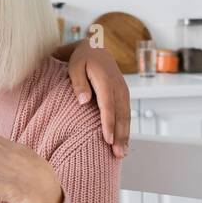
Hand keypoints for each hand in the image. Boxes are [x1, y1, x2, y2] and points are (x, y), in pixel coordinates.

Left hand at [68, 41, 129, 157]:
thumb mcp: (74, 66)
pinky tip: (123, 141)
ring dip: (125, 135)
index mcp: (106, 80)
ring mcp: (123, 91)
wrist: (96, 48)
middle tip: (117, 154)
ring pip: (126, 116)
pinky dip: (126, 128)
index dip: (108, 124)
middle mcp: (118, 87)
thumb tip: (83, 102)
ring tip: (122, 153)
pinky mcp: (124, 95)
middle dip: (120, 135)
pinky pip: (126, 113)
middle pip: (120, 115)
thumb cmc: (82, 59)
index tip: (107, 140)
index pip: (108, 106)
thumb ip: (78, 83)